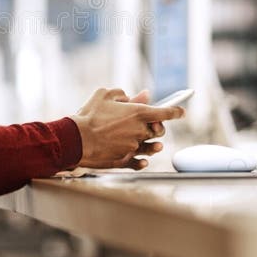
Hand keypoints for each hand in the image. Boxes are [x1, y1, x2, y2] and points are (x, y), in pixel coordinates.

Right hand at [69, 87, 183, 170]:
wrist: (75, 139)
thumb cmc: (88, 115)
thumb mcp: (104, 95)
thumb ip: (123, 94)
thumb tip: (135, 96)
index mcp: (137, 113)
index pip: (165, 112)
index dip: (176, 111)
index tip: (181, 112)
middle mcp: (139, 131)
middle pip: (158, 131)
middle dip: (158, 127)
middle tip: (153, 125)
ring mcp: (132, 147)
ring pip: (150, 147)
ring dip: (154, 145)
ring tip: (156, 145)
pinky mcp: (123, 160)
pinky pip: (138, 162)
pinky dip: (142, 160)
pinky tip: (144, 159)